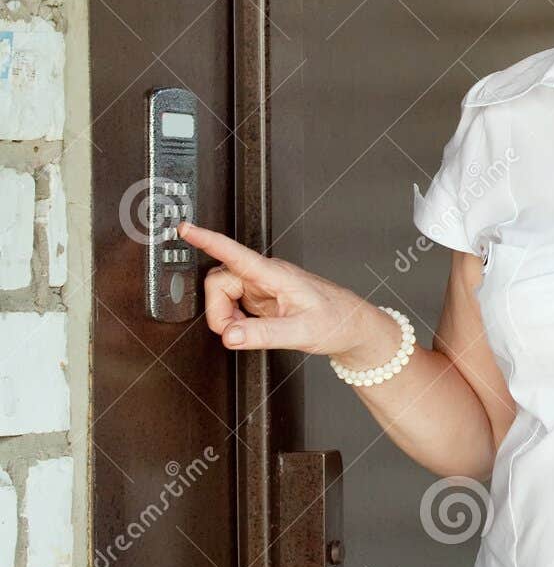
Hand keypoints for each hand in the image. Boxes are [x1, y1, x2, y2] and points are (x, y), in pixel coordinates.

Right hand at [178, 219, 398, 366]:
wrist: (353, 326)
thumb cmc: (337, 321)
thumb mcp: (301, 332)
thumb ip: (263, 335)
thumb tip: (230, 336)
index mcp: (276, 275)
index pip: (236, 253)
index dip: (208, 240)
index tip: (186, 229)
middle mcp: (266, 276)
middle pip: (219, 282)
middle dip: (219, 311)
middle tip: (235, 333)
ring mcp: (262, 287)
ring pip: (223, 295)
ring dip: (227, 318)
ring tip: (248, 333)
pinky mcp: (261, 298)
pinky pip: (234, 305)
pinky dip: (235, 322)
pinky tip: (252, 330)